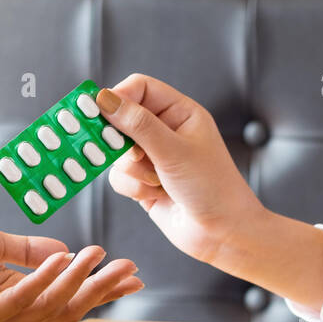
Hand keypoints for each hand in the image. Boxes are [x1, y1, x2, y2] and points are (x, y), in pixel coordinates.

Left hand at [0, 211, 142, 321]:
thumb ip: (25, 249)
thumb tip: (64, 250)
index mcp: (13, 297)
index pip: (66, 297)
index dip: (100, 286)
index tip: (131, 272)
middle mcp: (7, 315)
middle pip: (66, 309)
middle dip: (100, 289)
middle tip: (130, 269)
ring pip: (48, 307)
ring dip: (77, 281)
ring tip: (97, 257)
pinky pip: (19, 301)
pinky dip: (43, 280)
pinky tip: (61, 259)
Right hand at [95, 76, 265, 265]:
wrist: (222, 234)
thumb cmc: (211, 187)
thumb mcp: (174, 150)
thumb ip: (138, 124)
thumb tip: (104, 98)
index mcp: (180, 113)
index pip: (140, 88)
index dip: (119, 97)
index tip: (100, 112)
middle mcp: (166, 131)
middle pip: (122, 119)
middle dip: (120, 139)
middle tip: (126, 152)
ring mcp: (154, 158)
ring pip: (118, 151)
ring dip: (132, 169)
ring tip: (156, 181)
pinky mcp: (144, 182)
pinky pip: (120, 176)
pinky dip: (133, 186)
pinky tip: (154, 194)